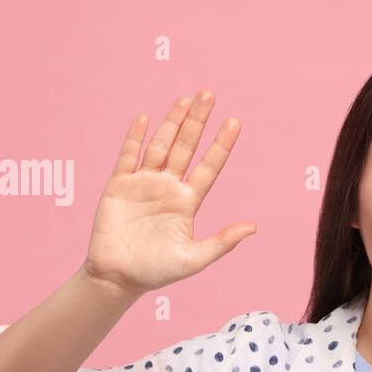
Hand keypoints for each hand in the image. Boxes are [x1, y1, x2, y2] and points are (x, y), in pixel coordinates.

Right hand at [82, 89, 255, 296]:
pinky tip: (145, 118)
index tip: (234, 122)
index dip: (221, 145)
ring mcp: (143, 183)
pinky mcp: (119, 186)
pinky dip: (136, 137)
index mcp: (188, 202)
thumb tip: (253, 227)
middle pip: (186, 147)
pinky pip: (128, 156)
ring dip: (171, 122)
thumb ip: (222, 242)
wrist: (118, 277)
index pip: (209, 167)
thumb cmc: (157, 271)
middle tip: (209, 94)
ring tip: (185, 99)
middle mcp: (168, 187)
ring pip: (160, 145)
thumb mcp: (194, 259)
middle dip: (197, 122)